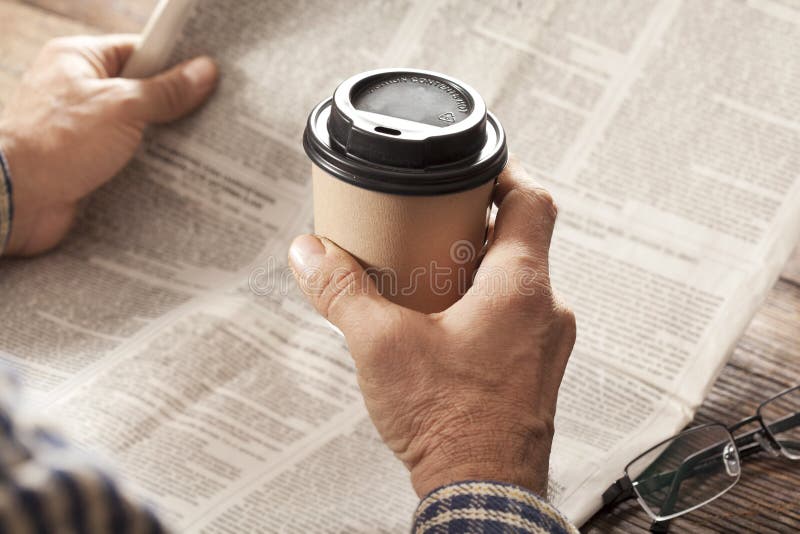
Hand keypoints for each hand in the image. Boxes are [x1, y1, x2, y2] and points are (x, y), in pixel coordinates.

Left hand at [0, 34, 217, 255]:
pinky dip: (150, 166)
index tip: (210, 74)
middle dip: (175, 105)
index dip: (174, 61)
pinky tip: (178, 174)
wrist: (16, 198)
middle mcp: (77, 91)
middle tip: (215, 113)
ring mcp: (82, 129)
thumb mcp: (122, 107)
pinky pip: (128, 158)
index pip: (138, 50)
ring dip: (165, 140)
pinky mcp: (86, 163)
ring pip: (137, 129)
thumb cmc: (57, 141)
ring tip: (206, 146)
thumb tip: (205, 71)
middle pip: (141, 91)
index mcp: (78, 59)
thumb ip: (165, 91)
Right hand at [288, 160, 575, 497]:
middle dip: (477, 226)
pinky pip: (518, 320)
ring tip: (432, 273)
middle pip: (523, 240)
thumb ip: (342, 292)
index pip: (533, 201)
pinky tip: (445, 325)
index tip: (477, 168)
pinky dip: (486, 308)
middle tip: (434, 223)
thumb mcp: (381, 346)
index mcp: (521, 288)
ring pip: (520, 283)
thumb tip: (309, 253)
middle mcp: (547, 311)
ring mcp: (547, 345)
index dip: (506, 173)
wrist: (483, 493)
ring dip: (480, 270)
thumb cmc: (451, 424)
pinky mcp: (536, 373)